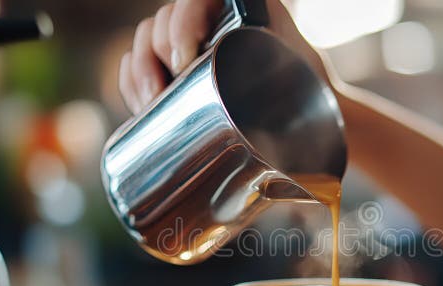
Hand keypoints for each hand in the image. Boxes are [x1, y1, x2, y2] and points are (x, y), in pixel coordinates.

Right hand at [119, 0, 328, 114]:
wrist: (309, 116)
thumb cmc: (309, 92)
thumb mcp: (301, 70)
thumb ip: (286, 59)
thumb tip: (264, 67)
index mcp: (242, 7)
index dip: (184, 21)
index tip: (185, 61)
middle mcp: (211, 17)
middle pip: (166, 19)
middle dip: (158, 53)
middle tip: (165, 90)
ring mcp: (189, 42)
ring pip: (147, 38)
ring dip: (141, 70)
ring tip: (150, 102)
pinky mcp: (175, 70)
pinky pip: (138, 62)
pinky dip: (132, 80)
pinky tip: (141, 103)